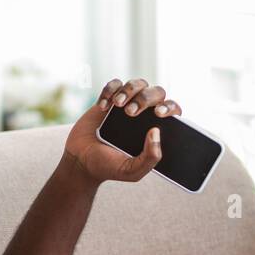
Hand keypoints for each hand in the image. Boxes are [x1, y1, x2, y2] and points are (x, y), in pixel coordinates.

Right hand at [61, 77, 180, 184]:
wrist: (81, 161)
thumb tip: (156, 132)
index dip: (170, 108)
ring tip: (116, 105)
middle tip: (130, 112)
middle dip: (145, 98)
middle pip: (156, 92)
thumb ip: (149, 158)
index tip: (159, 113)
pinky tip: (103, 106)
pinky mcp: (109, 99)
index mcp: (155, 130)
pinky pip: (115, 84)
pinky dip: (110, 90)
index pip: (172, 111)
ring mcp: (127, 104)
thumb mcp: (132, 171)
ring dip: (129, 90)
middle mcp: (145, 114)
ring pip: (138, 84)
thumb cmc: (109, 167)